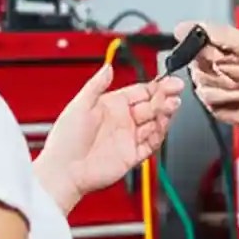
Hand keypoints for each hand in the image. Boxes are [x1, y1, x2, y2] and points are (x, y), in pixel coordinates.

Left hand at [35, 65, 184, 212]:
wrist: (64, 171)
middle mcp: (122, 121)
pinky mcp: (132, 155)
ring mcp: (128, 138)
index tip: (168, 82)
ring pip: (155, 123)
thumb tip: (108, 66)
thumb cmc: (65, 141)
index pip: (141, 92)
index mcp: (111, 106)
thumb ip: (96, 85)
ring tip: (172, 106)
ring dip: (165, 115)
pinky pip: (152, 144)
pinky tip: (163, 125)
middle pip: (152, 106)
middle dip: (165, 99)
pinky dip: (160, 135)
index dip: (156, 87)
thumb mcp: (79, 105)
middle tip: (174, 94)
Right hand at [174, 22, 238, 134]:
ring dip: (232, 80)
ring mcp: (207, 83)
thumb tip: (191, 26)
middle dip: (227, 64)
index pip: (193, 37)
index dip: (203, 44)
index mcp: (215, 46)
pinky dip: (231, 95)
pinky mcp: (209, 102)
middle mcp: (207, 64)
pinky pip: (209, 95)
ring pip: (203, 78)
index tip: (218, 50)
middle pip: (198, 59)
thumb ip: (220, 33)